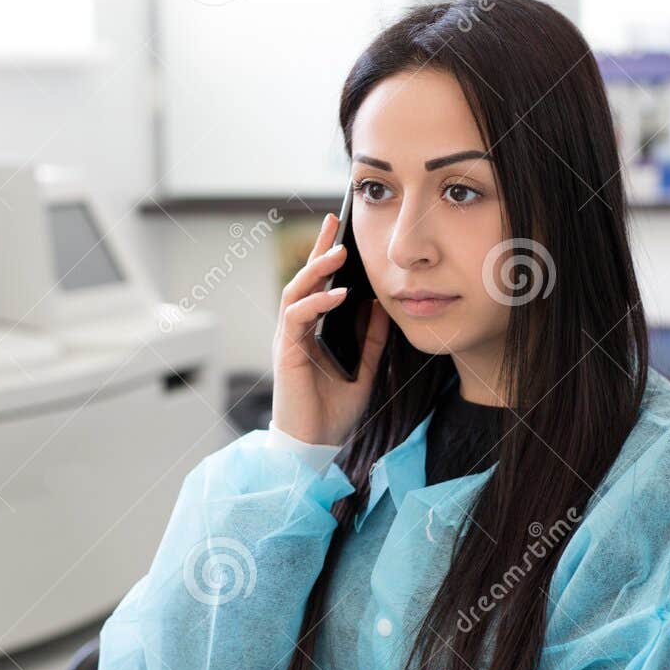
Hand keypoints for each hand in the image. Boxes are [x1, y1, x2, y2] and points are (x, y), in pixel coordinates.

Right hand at [270, 211, 390, 446]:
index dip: (327, 257)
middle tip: (334, 222)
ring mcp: (287, 340)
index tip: (342, 231)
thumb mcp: (364, 369)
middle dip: (318, 249)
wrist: (316, 447)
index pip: (318, 286)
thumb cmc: (334, 412)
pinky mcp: (285, 353)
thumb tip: (383, 306)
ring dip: (317, 270)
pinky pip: (297, 318)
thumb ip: (371, 339)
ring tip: (338, 252)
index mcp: (311, 332)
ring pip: (296, 292)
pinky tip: (338, 294)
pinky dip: (318, 303)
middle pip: (303, 279)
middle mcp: (295, 331)